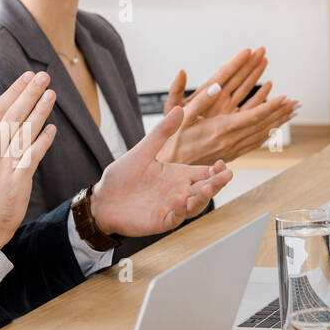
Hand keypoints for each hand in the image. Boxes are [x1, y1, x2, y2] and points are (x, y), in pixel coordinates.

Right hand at [0, 71, 58, 249]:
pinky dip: (42, 142)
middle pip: (11, 117)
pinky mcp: (17, 181)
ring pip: (23, 134)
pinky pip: (31, 157)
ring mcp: (3, 166)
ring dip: (38, 112)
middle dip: (28, 95)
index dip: (13, 92)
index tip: (27, 77)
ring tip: (51, 95)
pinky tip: (52, 128)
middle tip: (43, 77)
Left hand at [91, 108, 235, 237]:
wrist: (102, 200)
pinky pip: (175, 217)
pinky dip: (179, 211)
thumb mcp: (143, 152)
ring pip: (195, 205)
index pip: (204, 173)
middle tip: (227, 175)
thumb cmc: (121, 177)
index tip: (223, 164)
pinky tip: (180, 202)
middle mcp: (179, 191)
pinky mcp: (161, 221)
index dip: (216, 170)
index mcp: (178, 174)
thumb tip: (178, 109)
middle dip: (217, 183)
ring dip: (202, 198)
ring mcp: (172, 208)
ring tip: (206, 188)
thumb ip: (162, 133)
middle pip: (205, 188)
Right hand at [157, 50, 298, 165]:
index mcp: (220, 128)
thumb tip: (216, 85)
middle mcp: (229, 140)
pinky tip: (276, 128)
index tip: (285, 97)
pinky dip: (268, 133)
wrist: (171, 165)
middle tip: (296, 102)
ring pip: (261, 134)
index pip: (253, 116)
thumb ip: (200, 99)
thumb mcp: (181, 115)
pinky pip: (254, 143)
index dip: (271, 106)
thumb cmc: (173, 139)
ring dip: (278, 122)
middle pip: (262, 125)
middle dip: (281, 112)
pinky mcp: (231, 154)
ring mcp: (232, 149)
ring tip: (292, 113)